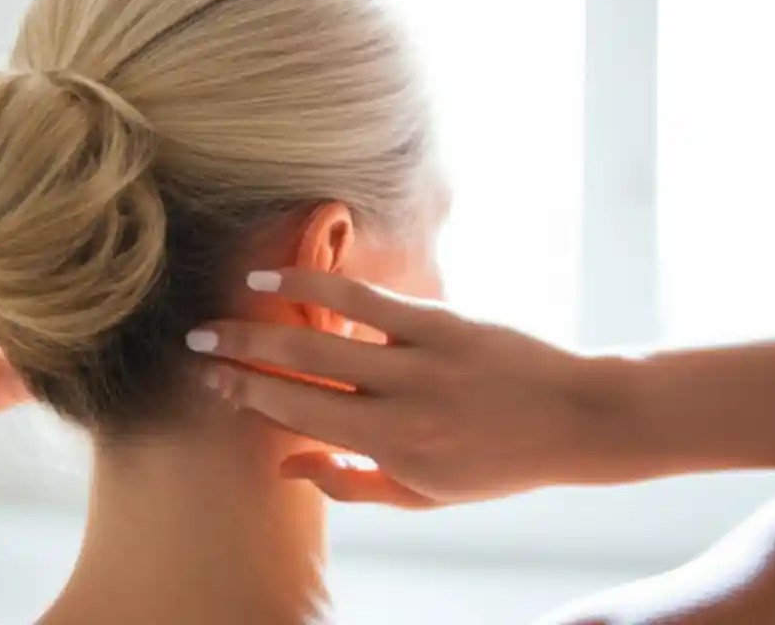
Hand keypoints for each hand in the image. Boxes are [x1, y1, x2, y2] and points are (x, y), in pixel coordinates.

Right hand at [189, 268, 638, 506]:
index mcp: (392, 450)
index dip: (249, 396)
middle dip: (240, 356)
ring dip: (265, 320)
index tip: (213, 381)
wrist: (577, 419)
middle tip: (197, 343)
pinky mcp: (441, 320)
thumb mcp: (424, 495)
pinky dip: (316, 287)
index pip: (300, 418)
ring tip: (226, 309)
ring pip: (324, 334)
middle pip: (299, 374)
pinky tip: (279, 279)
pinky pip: (366, 300)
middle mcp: (400, 404)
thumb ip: (351, 484)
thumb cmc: (495, 463)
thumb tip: (284, 465)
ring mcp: (421, 358)